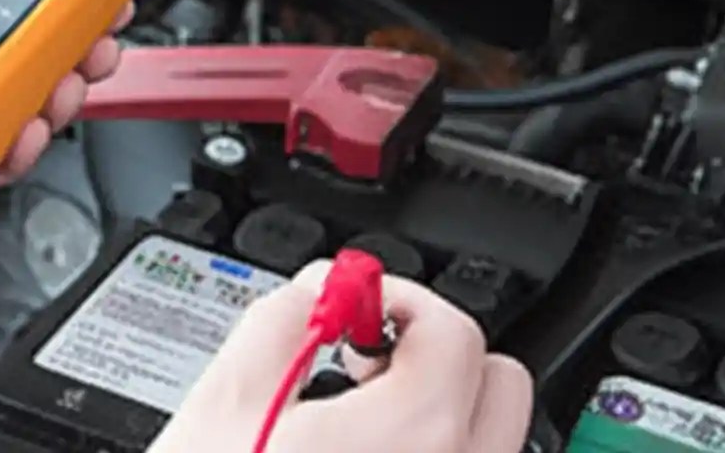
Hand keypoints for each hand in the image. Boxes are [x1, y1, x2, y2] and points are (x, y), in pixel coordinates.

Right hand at [148, 260, 533, 452]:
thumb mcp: (224, 404)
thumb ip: (283, 319)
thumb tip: (321, 287)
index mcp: (411, 438)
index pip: (456, 333)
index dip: (399, 301)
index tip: (354, 312)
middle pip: (500, 385)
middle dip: (436, 356)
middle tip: (364, 365)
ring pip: (492, 446)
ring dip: (442, 414)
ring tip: (361, 425)